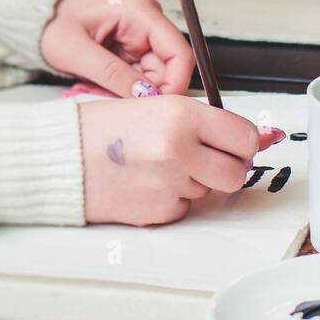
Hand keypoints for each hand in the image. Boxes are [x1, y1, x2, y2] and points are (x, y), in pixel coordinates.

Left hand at [40, 0, 193, 96]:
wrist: (38, 13)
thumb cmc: (53, 21)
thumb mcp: (76, 51)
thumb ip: (112, 74)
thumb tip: (144, 96)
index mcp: (141, 13)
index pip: (179, 52)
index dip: (175, 83)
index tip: (157, 107)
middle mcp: (148, 23)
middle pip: (168, 68)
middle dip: (145, 91)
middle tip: (113, 101)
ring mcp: (141, 36)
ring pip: (152, 77)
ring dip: (129, 91)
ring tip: (95, 89)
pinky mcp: (133, 49)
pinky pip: (138, 76)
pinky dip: (121, 87)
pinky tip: (98, 85)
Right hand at [78, 96, 282, 225]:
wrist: (56, 158)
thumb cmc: (101, 128)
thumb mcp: (157, 107)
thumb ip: (206, 123)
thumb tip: (263, 137)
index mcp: (181, 114)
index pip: (244, 136)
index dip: (244, 144)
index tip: (237, 146)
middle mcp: (178, 148)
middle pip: (235, 172)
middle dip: (224, 168)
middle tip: (200, 159)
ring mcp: (168, 183)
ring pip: (207, 190)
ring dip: (191, 182)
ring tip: (154, 165)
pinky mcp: (156, 211)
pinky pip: (182, 209)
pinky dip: (170, 200)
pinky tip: (143, 184)